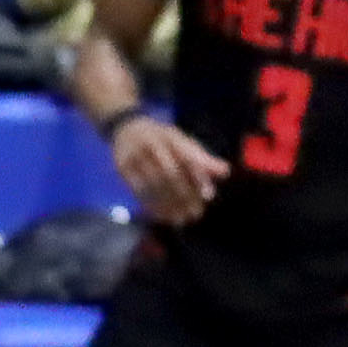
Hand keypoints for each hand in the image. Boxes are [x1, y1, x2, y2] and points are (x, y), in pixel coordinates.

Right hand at [111, 112, 228, 227]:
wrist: (125, 127)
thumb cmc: (161, 139)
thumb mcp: (182, 142)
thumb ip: (202, 158)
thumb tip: (225, 172)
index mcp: (170, 136)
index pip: (188, 158)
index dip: (198, 178)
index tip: (208, 197)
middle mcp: (151, 144)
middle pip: (170, 174)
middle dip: (184, 195)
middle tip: (196, 214)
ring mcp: (134, 156)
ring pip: (155, 185)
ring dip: (169, 204)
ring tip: (181, 219)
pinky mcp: (121, 168)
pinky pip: (138, 191)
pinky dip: (151, 205)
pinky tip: (162, 215)